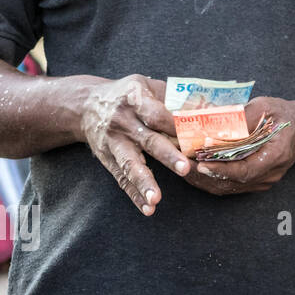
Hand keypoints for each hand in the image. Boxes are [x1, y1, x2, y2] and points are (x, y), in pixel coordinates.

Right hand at [79, 75, 191, 214]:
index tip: (198, 136)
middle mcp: (122, 121)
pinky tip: (147, 209)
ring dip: (144, 183)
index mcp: (134, 98)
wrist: (86, 106)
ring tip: (155, 199)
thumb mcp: (145, 85)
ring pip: (130, 164)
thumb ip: (172, 98)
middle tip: (185, 169)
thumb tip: (209, 109)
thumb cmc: (126, 95)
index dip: (176, 125)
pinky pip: (122, 180)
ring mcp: (113, 142)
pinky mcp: (108, 159)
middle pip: (147, 140)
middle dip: (167, 155)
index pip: (157, 114)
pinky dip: (134, 195)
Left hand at [180, 96, 294, 195]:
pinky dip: (211, 179)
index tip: (200, 164)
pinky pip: (231, 186)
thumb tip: (217, 123)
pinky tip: (195, 170)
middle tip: (182, 164)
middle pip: (233, 182)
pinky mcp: (256, 183)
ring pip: (229, 188)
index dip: (221, 169)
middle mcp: (270, 174)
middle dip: (205, 175)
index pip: (245, 170)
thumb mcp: (266, 106)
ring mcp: (263, 181)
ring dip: (204, 179)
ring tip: (183, 167)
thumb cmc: (283, 114)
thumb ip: (243, 116)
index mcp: (276, 155)